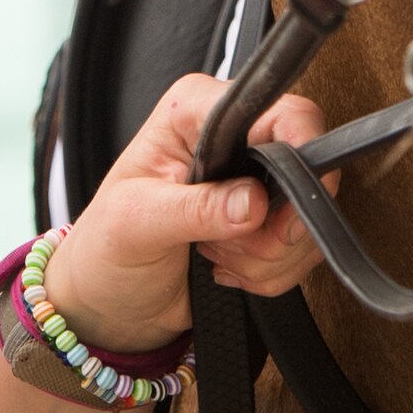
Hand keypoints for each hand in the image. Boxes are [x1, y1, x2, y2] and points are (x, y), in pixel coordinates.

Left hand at [43, 75, 331, 350]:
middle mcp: (234, 135)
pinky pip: (301, 249)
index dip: (298, 151)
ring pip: (306, 216)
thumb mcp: (136, 223)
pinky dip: (273, 273)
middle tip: (227, 249)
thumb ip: (195, 208)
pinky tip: (229, 270)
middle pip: (304, 167)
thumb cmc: (107, 248)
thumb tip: (254, 201)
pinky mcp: (268, 219)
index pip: (278, 109)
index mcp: (198, 110)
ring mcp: (255, 178)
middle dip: (274, 227)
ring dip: (268, 256)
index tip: (289, 207)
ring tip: (216, 258)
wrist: (109, 302)